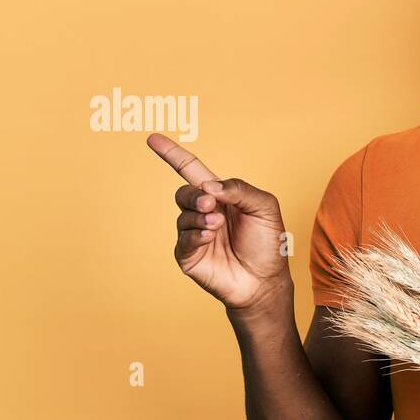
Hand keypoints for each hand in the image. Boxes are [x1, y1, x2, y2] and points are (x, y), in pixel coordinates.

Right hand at [146, 133, 291, 313]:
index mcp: (221, 196)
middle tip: (211, 204)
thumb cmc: (267, 244)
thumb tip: (209, 185)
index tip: (152, 139)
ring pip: (182, 215)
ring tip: (217, 225)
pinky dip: (195, 235)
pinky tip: (210, 237)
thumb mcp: (264, 208)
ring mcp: (194, 234)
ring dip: (200, 217)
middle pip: (184, 192)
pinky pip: (183, 240)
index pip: (191, 170)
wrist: (266, 281)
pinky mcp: (188, 255)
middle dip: (195, 195)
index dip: (172, 155)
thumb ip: (240, 189)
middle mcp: (204, 212)